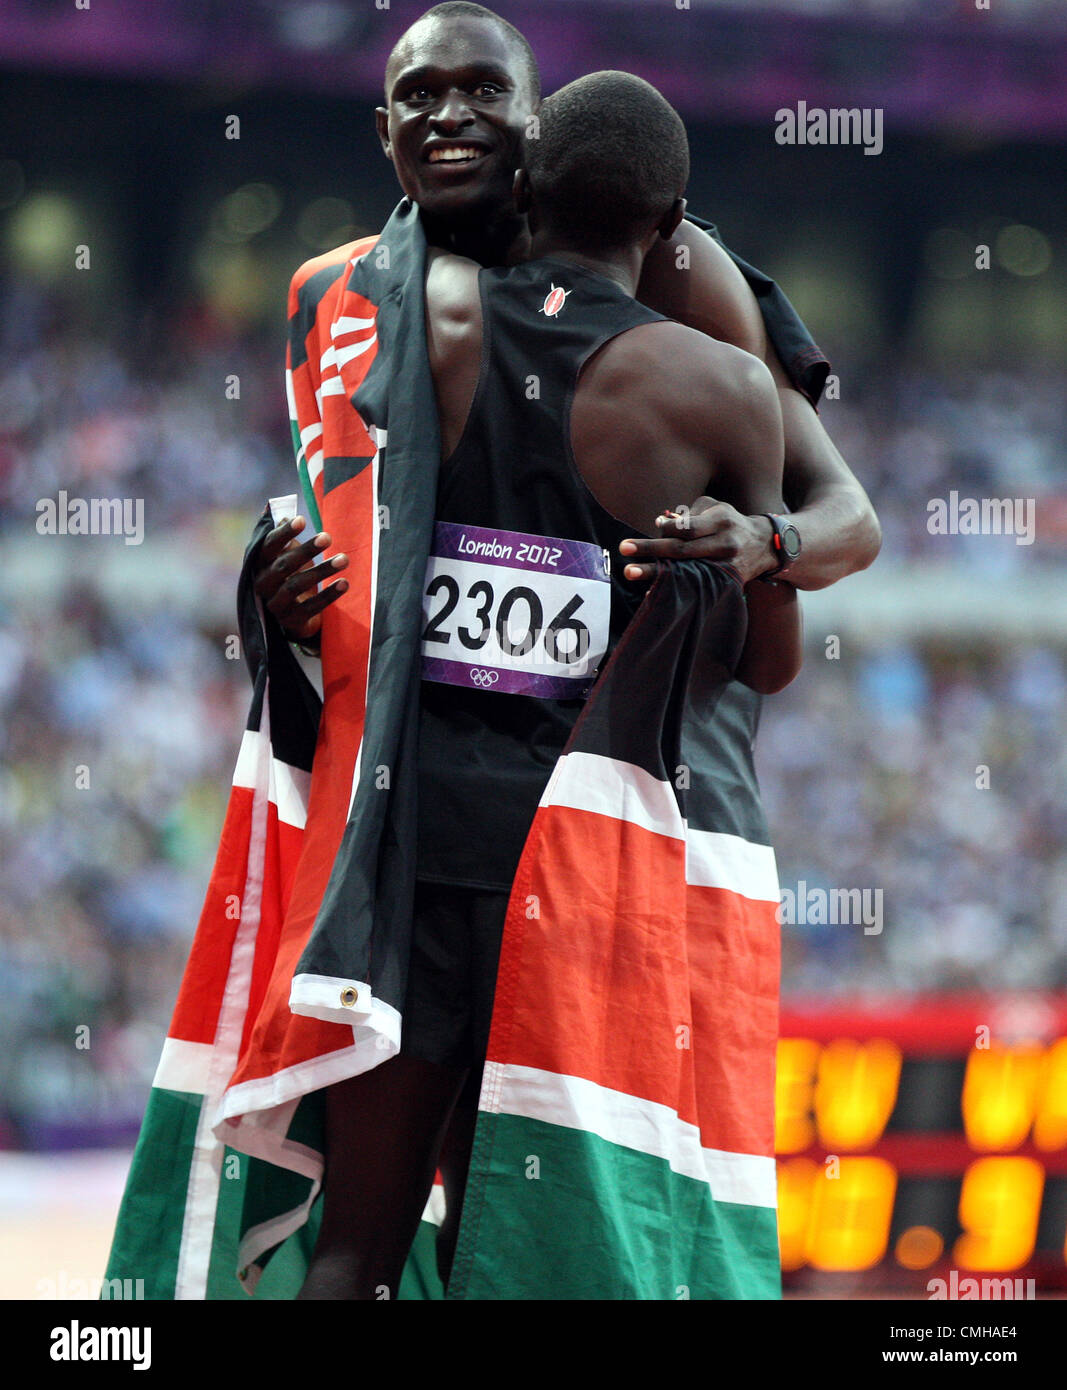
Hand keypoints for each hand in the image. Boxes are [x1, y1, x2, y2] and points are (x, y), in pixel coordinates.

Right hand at [252, 515, 348, 641]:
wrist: (292, 615)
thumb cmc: (291, 575)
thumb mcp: (285, 554)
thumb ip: (283, 535)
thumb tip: (280, 510)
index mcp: (259, 565)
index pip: (268, 546)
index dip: (284, 533)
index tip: (302, 520)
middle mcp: (262, 585)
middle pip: (283, 566)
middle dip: (306, 550)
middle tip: (327, 536)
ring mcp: (275, 605)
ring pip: (296, 586)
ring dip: (322, 571)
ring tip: (344, 559)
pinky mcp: (291, 621)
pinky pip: (311, 607)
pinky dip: (328, 595)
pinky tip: (344, 583)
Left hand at [619, 495, 775, 586]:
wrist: (764, 545)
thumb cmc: (730, 522)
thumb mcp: (715, 508)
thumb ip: (688, 513)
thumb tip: (661, 523)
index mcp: (721, 521)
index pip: (688, 526)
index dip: (667, 528)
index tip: (654, 525)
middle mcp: (724, 544)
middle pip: (682, 549)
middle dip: (651, 549)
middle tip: (624, 548)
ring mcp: (725, 566)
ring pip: (687, 571)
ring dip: (657, 574)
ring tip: (632, 573)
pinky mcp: (725, 583)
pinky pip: (696, 587)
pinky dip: (675, 590)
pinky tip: (653, 593)